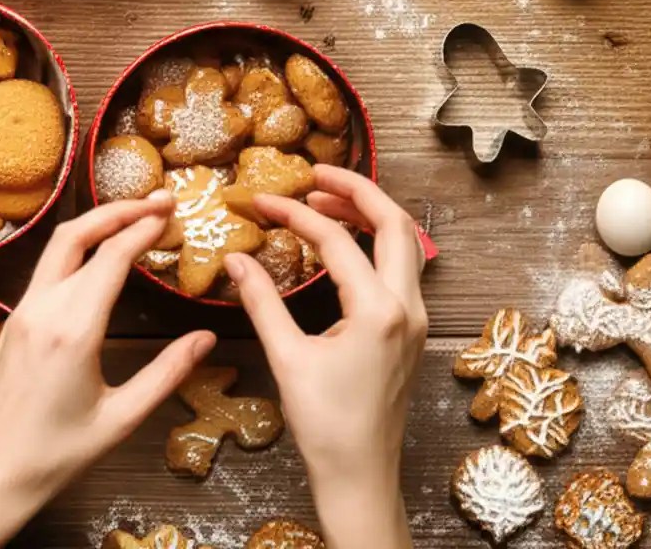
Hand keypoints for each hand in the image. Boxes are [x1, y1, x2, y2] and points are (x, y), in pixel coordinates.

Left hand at [0, 193, 216, 548]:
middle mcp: (42, 310)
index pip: (111, 256)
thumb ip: (166, 374)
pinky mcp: (13, 322)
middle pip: (77, 234)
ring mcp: (22, 313)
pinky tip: (100, 257)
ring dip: (95, 225)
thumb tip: (207, 338)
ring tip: (133, 217)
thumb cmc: (57, 454)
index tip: (172, 212)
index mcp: (72, 330)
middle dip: (118, 210)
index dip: (143, 227)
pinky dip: (77, 251)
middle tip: (157, 200)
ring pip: (57, 248)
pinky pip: (46, 272)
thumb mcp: (122, 419)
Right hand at [224, 166, 426, 548]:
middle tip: (313, 175)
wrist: (360, 475)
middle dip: (356, 190)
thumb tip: (235, 259)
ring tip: (325, 200)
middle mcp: (407, 308)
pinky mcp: (409, 333)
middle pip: (394, 225)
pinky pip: (400, 270)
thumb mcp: (287, 358)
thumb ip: (262, 301)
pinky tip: (341, 247)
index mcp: (379, 310)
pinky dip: (373, 245)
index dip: (295, 213)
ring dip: (368, 215)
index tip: (261, 201)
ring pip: (404, 246)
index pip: (336, 240)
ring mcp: (414, 321)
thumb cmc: (325, 425)